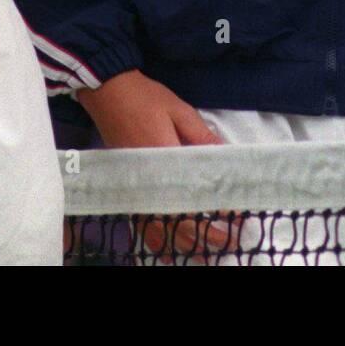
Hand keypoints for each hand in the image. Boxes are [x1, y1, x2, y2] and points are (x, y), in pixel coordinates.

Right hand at [77, 70, 235, 261]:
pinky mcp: (127, 190)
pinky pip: (142, 226)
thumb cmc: (145, 99)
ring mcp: (134, 189)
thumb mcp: (180, 110)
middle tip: (232, 242)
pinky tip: (170, 252)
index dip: (216, 215)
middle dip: (208, 236)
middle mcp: (148, 182)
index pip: (194, 199)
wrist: (108, 92)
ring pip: (160, 231)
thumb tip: (227, 157)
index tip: (236, 223)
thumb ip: (202, 137)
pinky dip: (158, 242)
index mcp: (165, 161)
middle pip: (179, 223)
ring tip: (208, 254)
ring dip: (185, 245)